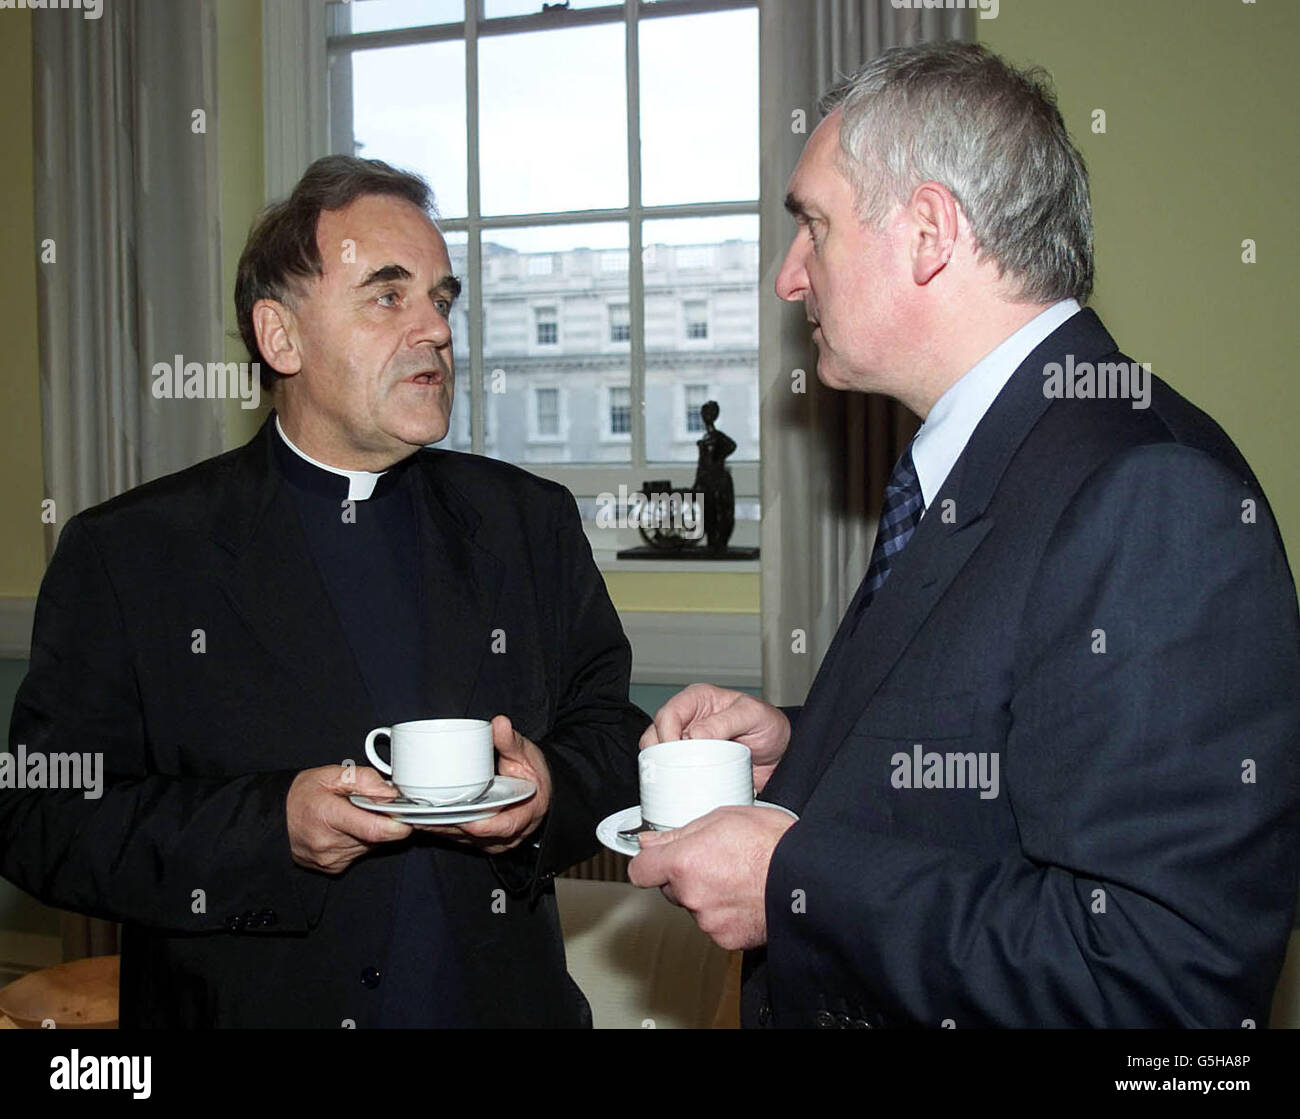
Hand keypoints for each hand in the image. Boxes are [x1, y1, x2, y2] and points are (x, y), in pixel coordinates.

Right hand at [286, 764, 411, 873]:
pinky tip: (344, 829)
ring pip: (371, 846)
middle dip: (382, 820)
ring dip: (370, 831)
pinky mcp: (333, 868)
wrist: (275, 819)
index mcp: (329, 816)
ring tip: (351, 815)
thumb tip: (391, 793)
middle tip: (368, 805)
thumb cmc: (301, 795)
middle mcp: (330, 843)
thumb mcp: (331, 775)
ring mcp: (331, 859)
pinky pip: (360, 853)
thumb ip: (365, 780)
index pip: (376, 830)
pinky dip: (359, 840)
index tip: (408, 815)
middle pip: (377, 837)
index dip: (399, 824)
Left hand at [412, 715, 550, 854]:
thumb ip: (511, 741)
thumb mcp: (526, 755)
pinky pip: (458, 838)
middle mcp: (509, 835)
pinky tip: (422, 819)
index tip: (462, 818)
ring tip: (415, 817)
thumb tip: (499, 724)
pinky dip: (441, 829)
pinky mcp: (479, 841)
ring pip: (463, 839)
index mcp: (525, 814)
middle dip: (448, 826)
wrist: (537, 791)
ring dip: (439, 829)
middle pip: (475, 836)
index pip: (504, 826)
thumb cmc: (532, 774)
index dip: (481, 825)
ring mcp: (493, 841)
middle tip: (422, 815)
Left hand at [627, 805, 795, 949]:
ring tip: (740, 877)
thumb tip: (649, 841)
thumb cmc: (773, 843)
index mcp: (684, 862)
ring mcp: (708, 920)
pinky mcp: (727, 939)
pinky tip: (746, 897)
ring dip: (709, 895)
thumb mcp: (723, 817)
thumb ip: (679, 832)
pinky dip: (727, 914)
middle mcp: (691, 895)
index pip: (641, 871)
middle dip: (686, 877)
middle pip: (671, 888)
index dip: (649, 863)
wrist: (809, 879)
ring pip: (696, 907)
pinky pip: (717, 925)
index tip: (658, 859)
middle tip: (717, 861)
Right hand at [640, 684, 791, 793]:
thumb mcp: (753, 716)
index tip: (678, 751)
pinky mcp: (689, 764)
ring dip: (664, 768)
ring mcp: (686, 742)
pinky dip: (672, 780)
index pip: (668, 713)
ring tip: (683, 778)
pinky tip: (684, 786)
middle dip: (661, 753)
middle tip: (679, 769)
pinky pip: (670, 772)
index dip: (667, 733)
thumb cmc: (769, 727)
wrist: (781, 754)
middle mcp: (688, 719)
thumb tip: (694, 735)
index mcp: (697, 699)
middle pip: (655, 734)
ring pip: (657, 754)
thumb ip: (725, 722)